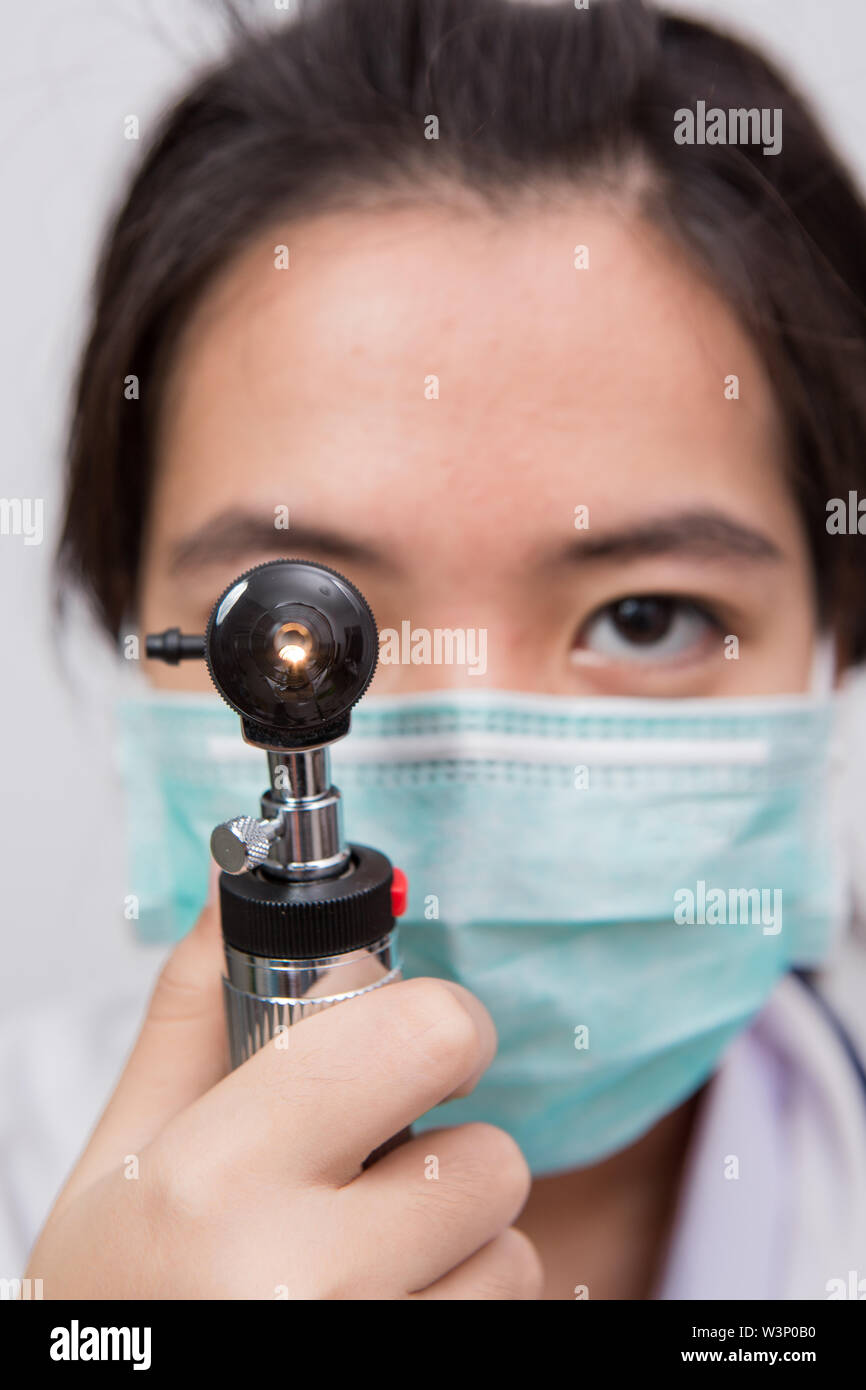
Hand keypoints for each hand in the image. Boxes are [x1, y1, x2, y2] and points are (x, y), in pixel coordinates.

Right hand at [25, 898, 540, 1298]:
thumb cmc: (115, 1302)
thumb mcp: (122, 1158)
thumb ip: (194, 1016)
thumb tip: (238, 890)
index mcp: (216, 1178)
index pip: (419, 1034)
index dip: (427, 1021)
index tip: (400, 1039)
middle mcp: (302, 1277)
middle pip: (491, 1154)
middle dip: (446, 1143)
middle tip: (383, 1162)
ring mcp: (373, 1344)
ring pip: (510, 1246)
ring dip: (453, 1243)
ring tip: (358, 1263)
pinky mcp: (428, 1382)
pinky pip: (507, 1311)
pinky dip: (459, 1305)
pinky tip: (380, 1311)